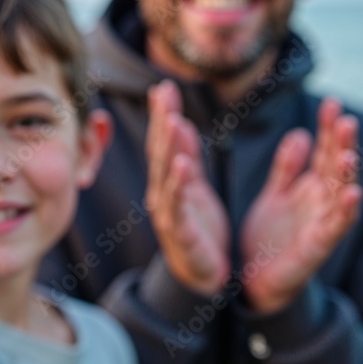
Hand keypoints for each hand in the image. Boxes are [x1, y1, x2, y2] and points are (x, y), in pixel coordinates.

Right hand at [145, 81, 229, 294]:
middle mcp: (163, 195)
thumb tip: (178, 122)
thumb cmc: (199, 230)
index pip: (164, 142)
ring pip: (166, 176)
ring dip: (168, 147)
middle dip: (161, 122)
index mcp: (169, 182)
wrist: (202, 277)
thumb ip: (188, 156)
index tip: (164, 86)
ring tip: (173, 120)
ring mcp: (169, 214)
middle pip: (160, 153)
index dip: (162, 114)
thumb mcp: (195, 188)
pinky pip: (179, 206)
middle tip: (164, 93)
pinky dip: (179, 184)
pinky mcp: (182, 234)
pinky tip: (183, 164)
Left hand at [240, 97, 362, 312]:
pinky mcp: (315, 248)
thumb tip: (302, 134)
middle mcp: (321, 203)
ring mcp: (321, 225)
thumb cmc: (270, 237)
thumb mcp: (276, 194)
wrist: (254, 280)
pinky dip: (344, 211)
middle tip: (345, 119)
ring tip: (348, 153)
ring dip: (346, 174)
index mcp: (310, 188)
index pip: (324, 152)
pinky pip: (333, 228)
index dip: (329, 129)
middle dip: (341, 144)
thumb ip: (288, 167)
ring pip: (340, 195)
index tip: (333, 102)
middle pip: (335, 167)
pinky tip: (351, 193)